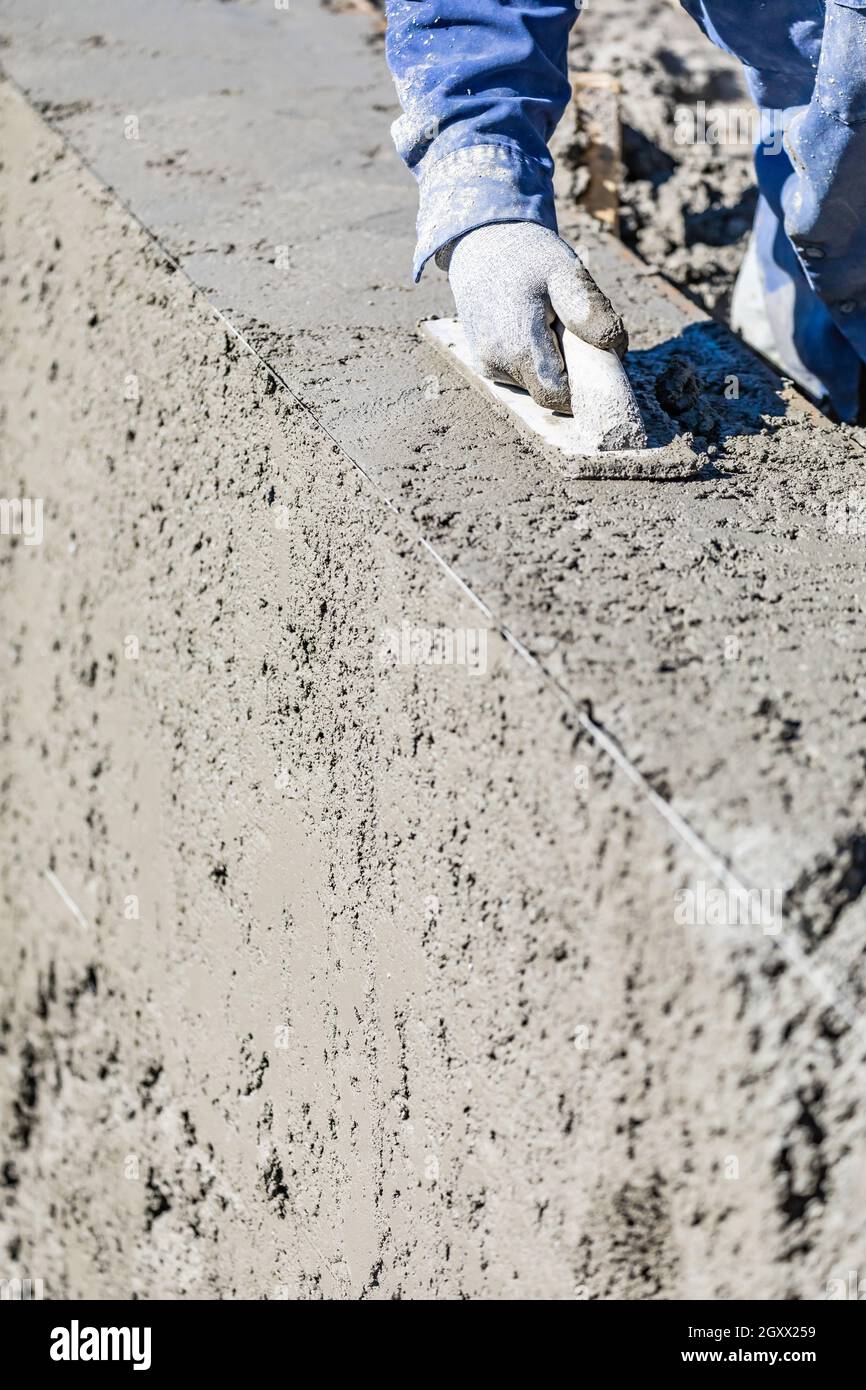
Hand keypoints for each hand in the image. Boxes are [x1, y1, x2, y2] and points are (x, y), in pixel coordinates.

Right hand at [439, 222, 627, 411]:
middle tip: (577, 336)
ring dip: (553, 365)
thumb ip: (589, 309)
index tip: (598, 362)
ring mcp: (488, 365)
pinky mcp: (484, 362)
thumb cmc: (527, 255)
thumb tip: (613, 345)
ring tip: (553, 325)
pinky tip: (535, 330)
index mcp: (518, 346)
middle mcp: (498, 363)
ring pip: (534, 384)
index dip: (583, 387)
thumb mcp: (565, 271)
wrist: (482, 242)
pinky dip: (536, 360)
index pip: (558, 396)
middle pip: (548, 392)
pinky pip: (520, 375)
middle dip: (570, 374)